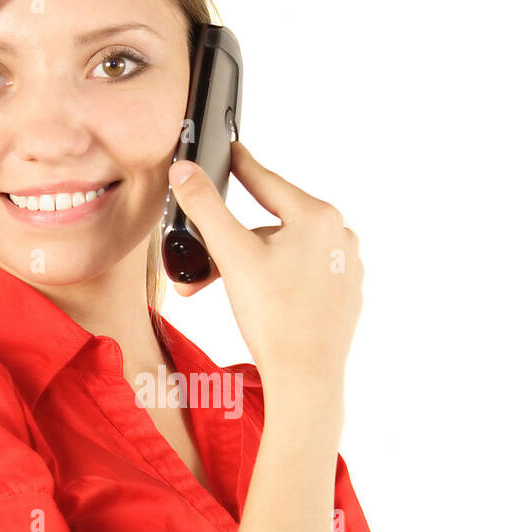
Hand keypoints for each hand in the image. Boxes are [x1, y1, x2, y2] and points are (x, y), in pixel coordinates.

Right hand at [167, 141, 362, 393]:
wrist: (306, 379)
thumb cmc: (276, 319)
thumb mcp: (231, 255)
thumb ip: (205, 207)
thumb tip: (185, 171)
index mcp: (318, 217)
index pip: (266, 182)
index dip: (240, 166)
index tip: (231, 151)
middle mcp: (339, 237)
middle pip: (271, 224)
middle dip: (232, 241)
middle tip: (204, 260)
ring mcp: (345, 268)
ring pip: (285, 252)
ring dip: (250, 265)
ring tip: (226, 289)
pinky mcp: (343, 296)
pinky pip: (302, 275)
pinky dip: (275, 282)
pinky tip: (259, 303)